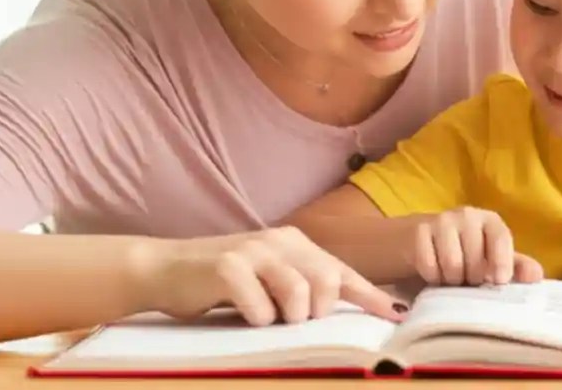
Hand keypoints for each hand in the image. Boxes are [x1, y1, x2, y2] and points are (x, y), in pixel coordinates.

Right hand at [140, 227, 405, 326]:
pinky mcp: (227, 267)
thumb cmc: (222, 284)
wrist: (164, 269)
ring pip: (299, 293)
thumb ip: (302, 289)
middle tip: (293, 321)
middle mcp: (279, 241)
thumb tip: (341, 316)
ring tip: (267, 318)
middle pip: (327, 282)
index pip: (342, 272)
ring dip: (287, 318)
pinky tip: (241, 314)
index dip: (371, 296)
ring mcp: (253, 251)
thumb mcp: (269, 281)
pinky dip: (256, 320)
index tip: (397, 316)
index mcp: (295, 243)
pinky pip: (261, 307)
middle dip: (318, 312)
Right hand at [411, 207, 543, 286]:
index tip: (498, 281)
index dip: (502, 262)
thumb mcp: (491, 260)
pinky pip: (429, 266)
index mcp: (490, 221)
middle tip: (468, 280)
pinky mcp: (419, 231)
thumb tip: (536, 275)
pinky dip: (432, 277)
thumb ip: (515, 267)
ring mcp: (441, 220)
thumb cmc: (463, 254)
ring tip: (451, 278)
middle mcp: (467, 215)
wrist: (419, 242)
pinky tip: (434, 273)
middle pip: (475, 258)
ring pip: (453, 264)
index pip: (501, 238)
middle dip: (472, 279)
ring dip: (451, 280)